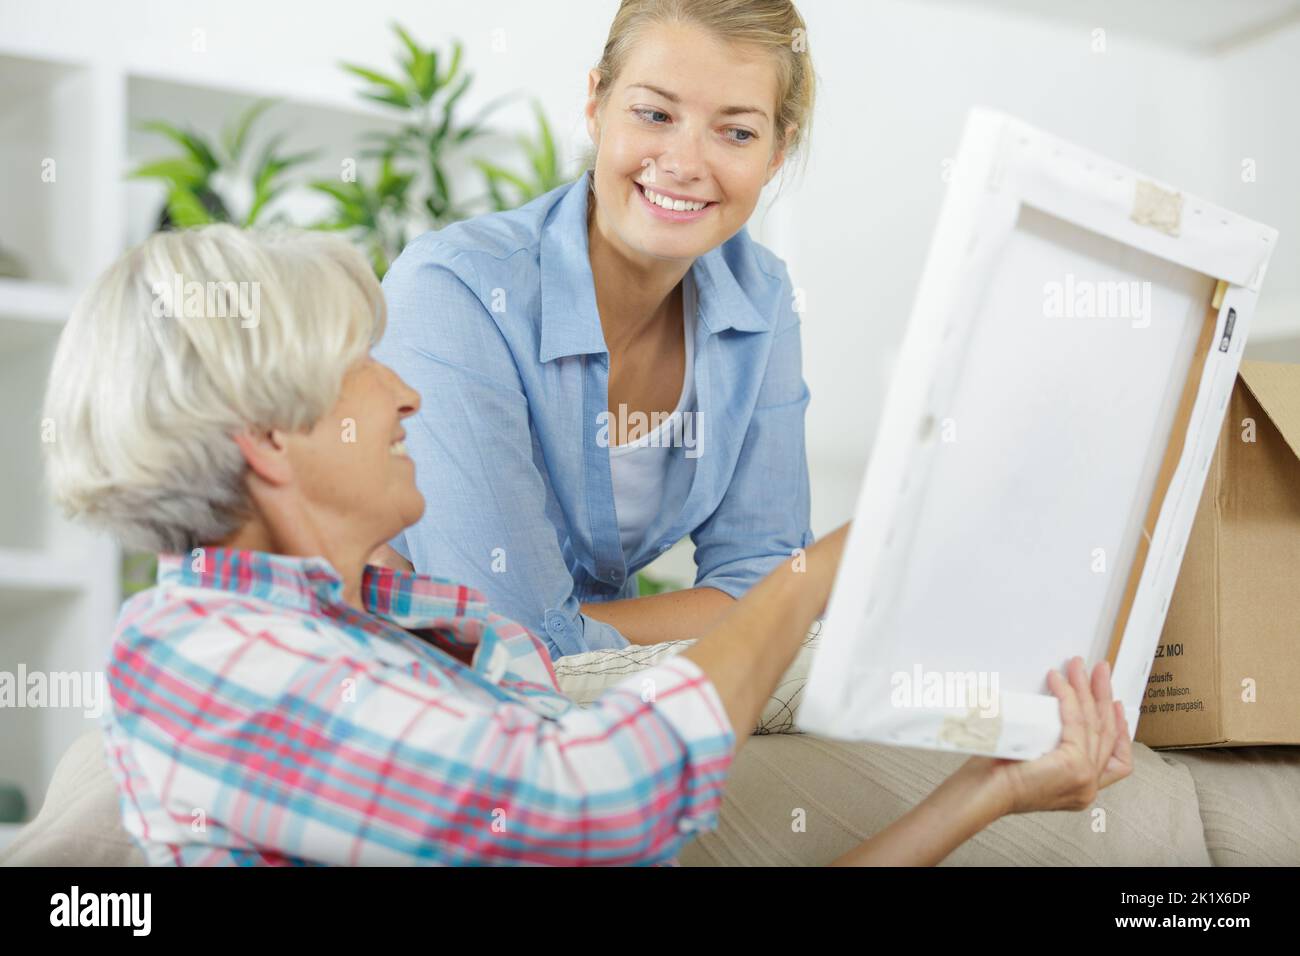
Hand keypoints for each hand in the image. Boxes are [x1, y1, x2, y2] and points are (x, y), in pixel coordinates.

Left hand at [988, 656, 1133, 814]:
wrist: (986, 790)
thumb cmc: (999, 777)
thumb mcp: (1039, 762)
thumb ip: (1057, 748)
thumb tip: (1057, 712)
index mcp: (1083, 789)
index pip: (1117, 760)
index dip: (1120, 730)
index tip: (1116, 706)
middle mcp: (1089, 787)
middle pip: (1106, 733)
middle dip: (1104, 697)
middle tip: (1100, 672)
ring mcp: (1084, 777)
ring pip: (1093, 722)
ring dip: (1086, 689)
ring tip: (1078, 666)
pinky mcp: (1074, 764)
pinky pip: (1075, 720)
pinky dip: (1068, 695)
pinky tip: (1059, 680)